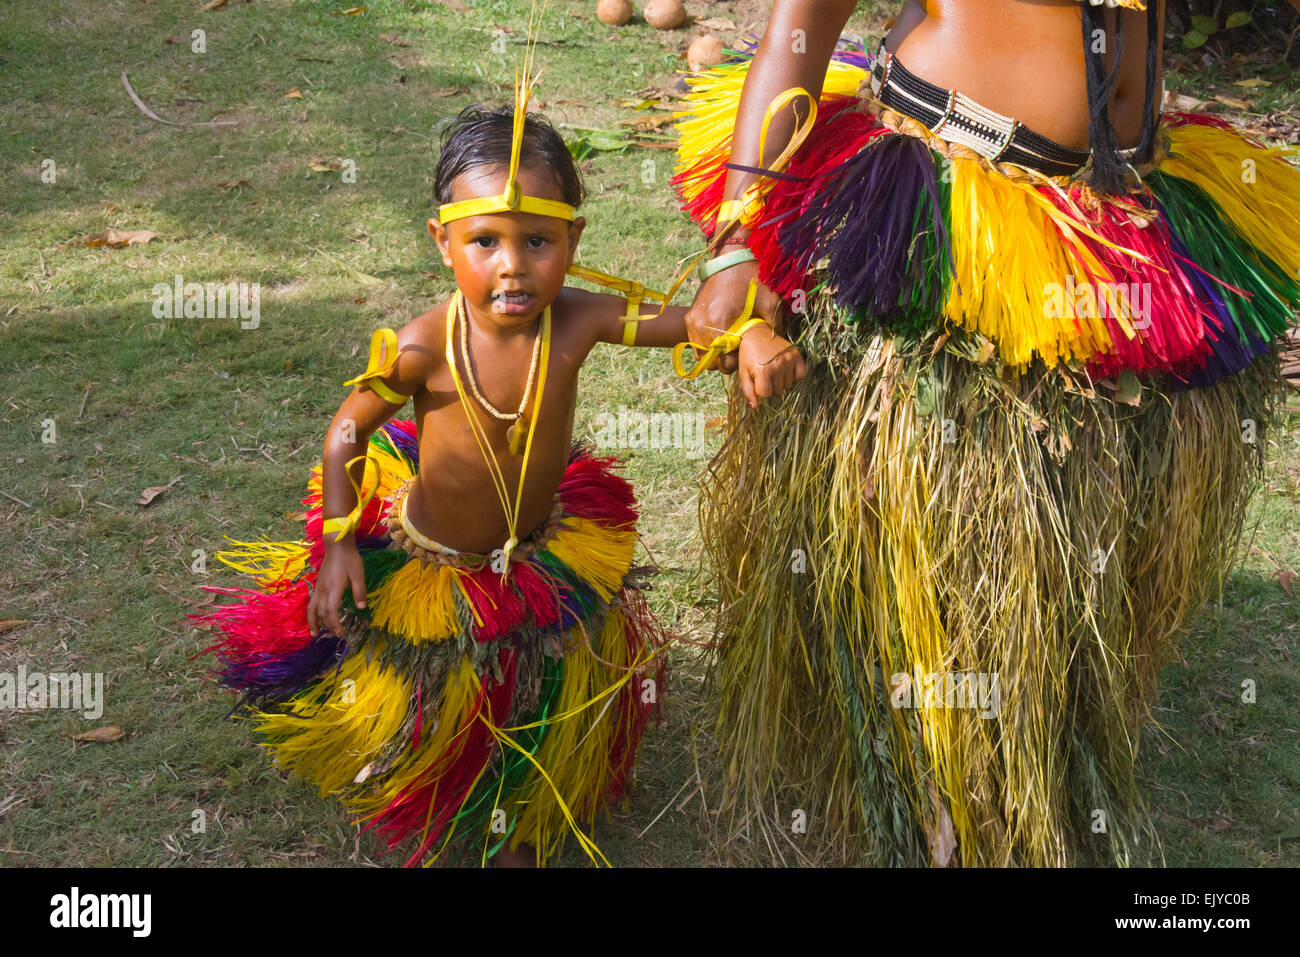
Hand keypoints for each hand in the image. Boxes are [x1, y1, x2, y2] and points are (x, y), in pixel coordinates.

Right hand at [307, 540, 366, 636]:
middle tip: (336, 635)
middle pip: (321, 613)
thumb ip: (360, 591)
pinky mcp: (318, 585)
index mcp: (334, 588)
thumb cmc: (349, 559)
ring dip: (313, 622)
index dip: (335, 624)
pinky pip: (312, 603)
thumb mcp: (359, 574)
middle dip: (327, 626)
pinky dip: (312, 613)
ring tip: (314, 633)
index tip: (341, 633)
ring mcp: (319, 588)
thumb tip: (361, 607)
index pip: (331, 611)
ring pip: (312, 608)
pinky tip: (315, 618)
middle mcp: (323, 590)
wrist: (336, 545)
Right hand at [684, 259, 783, 374]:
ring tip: (730, 343)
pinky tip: (721, 335)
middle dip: (727, 360)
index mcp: (720, 325)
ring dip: (715, 355)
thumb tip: (775, 352)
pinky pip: (695, 343)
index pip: (726, 363)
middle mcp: (701, 326)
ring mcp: (693, 322)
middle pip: (712, 362)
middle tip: (741, 348)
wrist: (733, 256)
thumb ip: (772, 331)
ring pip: (701, 355)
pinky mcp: (690, 316)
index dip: (739, 362)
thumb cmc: (753, 278)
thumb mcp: (769, 304)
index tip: (748, 351)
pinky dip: (707, 345)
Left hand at [736, 324, 806, 408]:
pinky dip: (795, 376)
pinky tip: (786, 370)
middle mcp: (778, 365)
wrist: (757, 333)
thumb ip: (748, 391)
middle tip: (765, 373)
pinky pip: (801, 375)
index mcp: (763, 370)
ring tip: (774, 369)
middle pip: (778, 390)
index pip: (766, 394)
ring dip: (781, 381)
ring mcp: (789, 359)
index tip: (757, 380)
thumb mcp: (744, 373)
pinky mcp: (797, 354)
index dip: (760, 390)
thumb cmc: (748, 355)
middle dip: (771, 385)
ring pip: (788, 384)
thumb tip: (755, 407)